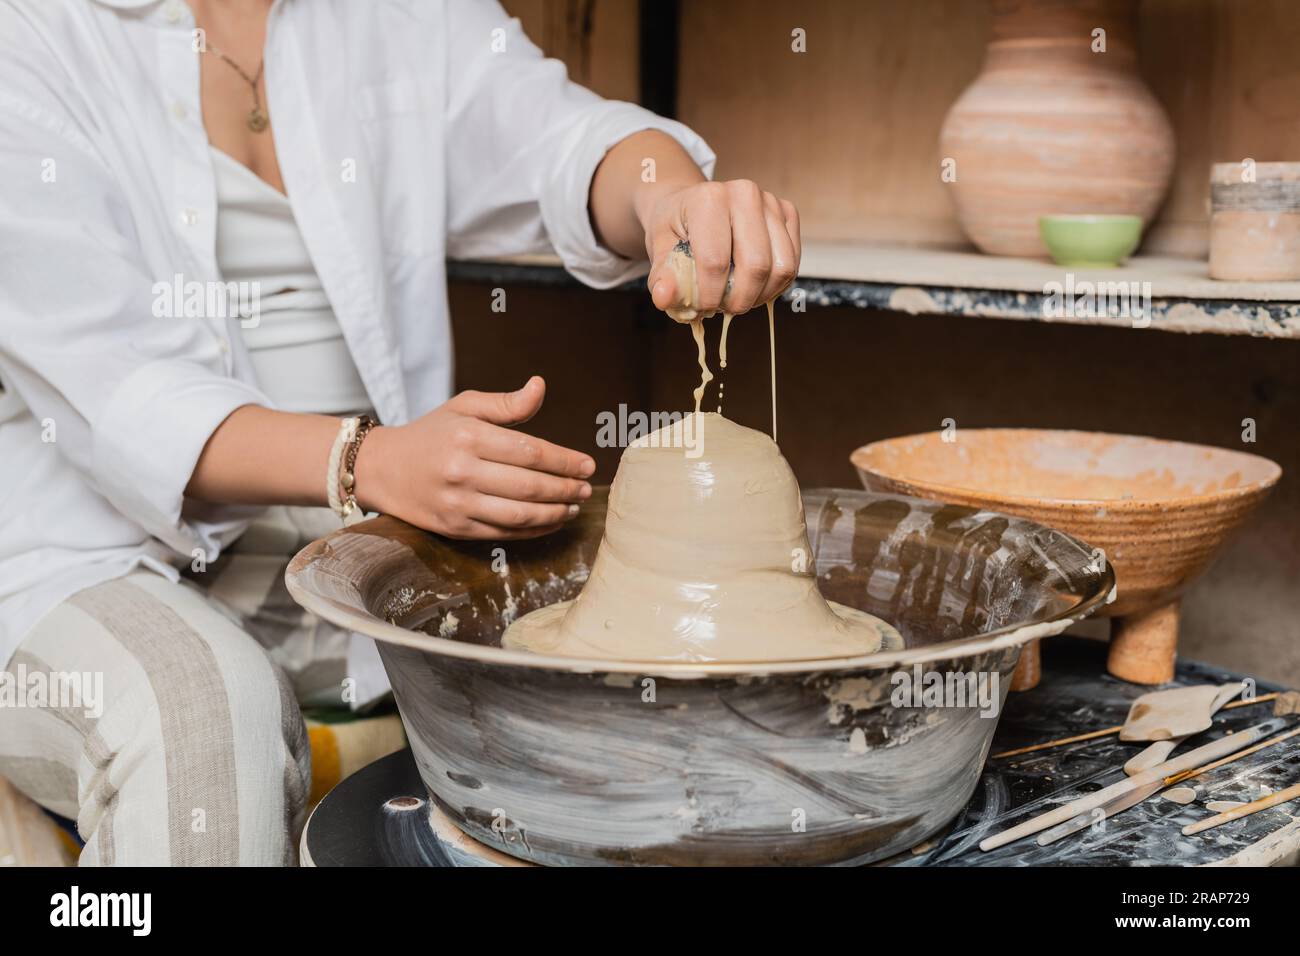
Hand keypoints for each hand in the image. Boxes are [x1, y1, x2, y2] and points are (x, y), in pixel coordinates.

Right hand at [355, 376, 594, 539]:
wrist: (382, 469)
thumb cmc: (431, 434)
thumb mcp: (464, 407)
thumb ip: (506, 404)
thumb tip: (540, 387)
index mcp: (469, 436)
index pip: (529, 451)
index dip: (564, 460)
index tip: (587, 464)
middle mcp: (463, 471)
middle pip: (529, 485)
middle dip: (565, 488)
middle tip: (586, 488)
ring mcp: (459, 503)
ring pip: (520, 514)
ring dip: (555, 513)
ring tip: (574, 506)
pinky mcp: (456, 528)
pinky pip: (504, 532)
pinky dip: (534, 530)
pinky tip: (551, 521)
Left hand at [641, 179, 800, 318]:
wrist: (692, 204)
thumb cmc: (675, 227)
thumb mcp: (659, 249)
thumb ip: (662, 276)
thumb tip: (664, 298)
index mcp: (709, 198)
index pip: (715, 262)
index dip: (709, 296)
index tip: (701, 309)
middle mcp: (745, 193)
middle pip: (756, 266)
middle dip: (739, 300)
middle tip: (723, 309)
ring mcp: (771, 202)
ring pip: (781, 268)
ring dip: (760, 295)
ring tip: (738, 299)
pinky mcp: (787, 213)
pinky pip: (793, 263)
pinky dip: (775, 286)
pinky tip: (754, 288)